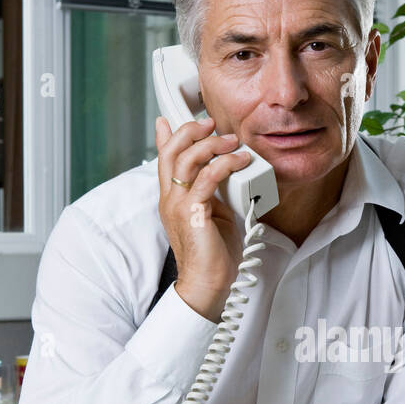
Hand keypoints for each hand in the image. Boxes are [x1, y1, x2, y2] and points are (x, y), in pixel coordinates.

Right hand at [155, 116, 253, 320]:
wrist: (209, 284)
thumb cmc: (214, 255)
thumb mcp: (214, 213)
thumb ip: (213, 191)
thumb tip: (223, 172)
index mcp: (172, 199)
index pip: (163, 159)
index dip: (166, 136)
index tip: (171, 119)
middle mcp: (170, 199)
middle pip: (171, 152)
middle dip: (190, 132)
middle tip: (211, 125)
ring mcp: (179, 205)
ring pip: (186, 160)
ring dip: (211, 145)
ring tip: (232, 142)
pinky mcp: (193, 213)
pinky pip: (207, 178)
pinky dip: (225, 164)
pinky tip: (241, 162)